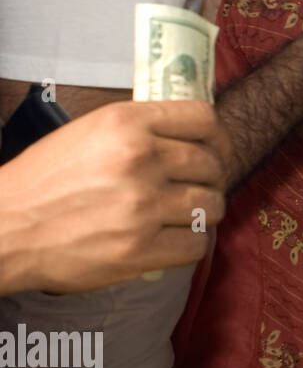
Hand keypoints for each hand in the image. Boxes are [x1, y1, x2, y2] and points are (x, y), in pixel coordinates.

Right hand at [0, 101, 226, 294]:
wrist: (4, 228)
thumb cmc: (46, 181)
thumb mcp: (89, 133)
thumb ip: (141, 130)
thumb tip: (193, 135)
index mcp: (126, 122)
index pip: (204, 118)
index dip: (216, 137)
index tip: (214, 149)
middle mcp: (139, 158)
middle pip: (212, 164)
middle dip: (207, 178)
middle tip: (191, 189)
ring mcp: (142, 205)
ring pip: (212, 205)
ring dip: (203, 212)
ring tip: (181, 215)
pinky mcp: (140, 249)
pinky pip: (197, 244)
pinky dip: (189, 244)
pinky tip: (171, 239)